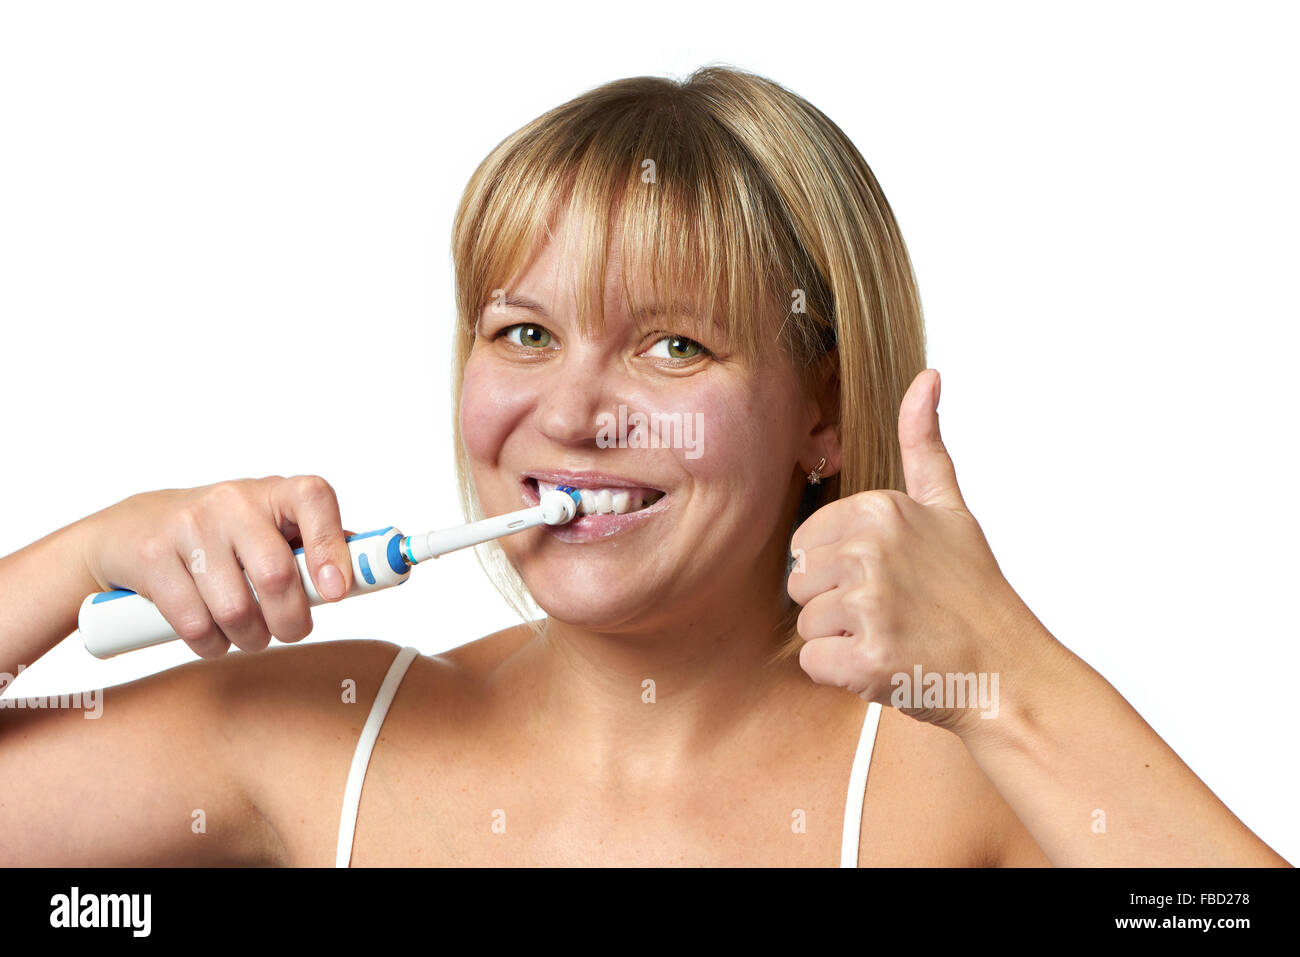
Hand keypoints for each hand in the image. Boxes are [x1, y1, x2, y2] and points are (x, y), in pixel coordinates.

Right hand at [78, 475, 354, 658]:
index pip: (315, 498)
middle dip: (292, 621)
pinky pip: (195, 625)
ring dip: (251, 639)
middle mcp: (232, 501)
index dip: (331, 547)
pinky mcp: (151, 558)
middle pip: (277, 575)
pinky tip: (214, 638)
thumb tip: (373, 569)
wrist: (128, 530)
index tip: (337, 592)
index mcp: (273, 491)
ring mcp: (188, 526)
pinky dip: (212, 646)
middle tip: (291, 631)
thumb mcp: (269, 528)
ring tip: (250, 634)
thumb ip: (316, 545)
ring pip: (236, 609)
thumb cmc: (220, 536)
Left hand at [789, 369, 1054, 736]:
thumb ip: (923, 444)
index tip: (887, 579)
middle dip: (835, 605)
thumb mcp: (950, 507)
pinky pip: (813, 663)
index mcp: (881, 510)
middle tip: (892, 613)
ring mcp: (869, 606)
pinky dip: (842, 674)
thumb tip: (927, 377)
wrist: (1009, 670)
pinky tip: (885, 665)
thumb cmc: (973, 592)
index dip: (838, 569)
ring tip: (893, 637)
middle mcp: (871, 551)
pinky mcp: (866, 659)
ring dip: (840, 640)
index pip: (805, 543)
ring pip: (805, 624)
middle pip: (799, 583)